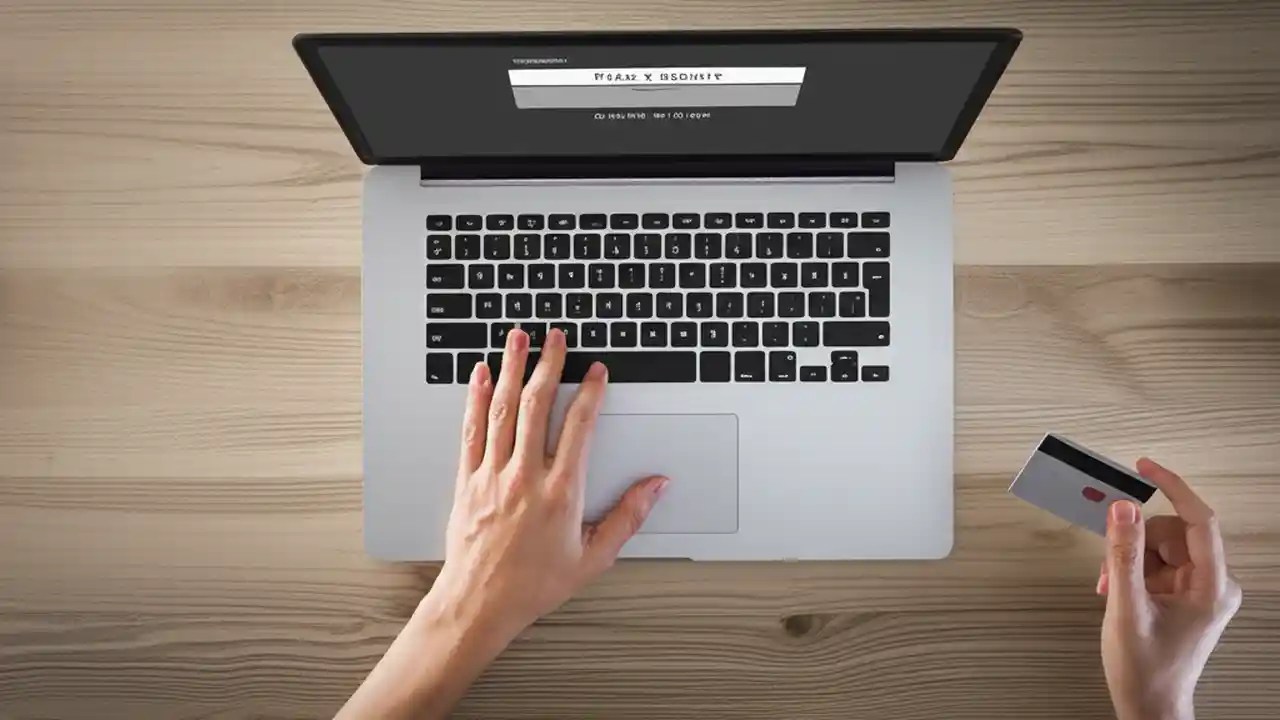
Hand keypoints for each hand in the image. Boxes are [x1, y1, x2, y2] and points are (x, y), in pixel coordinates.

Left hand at [335, 328, 665, 719]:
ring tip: (517, 338)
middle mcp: (525, 477)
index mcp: (560, 493)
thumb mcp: (594, 557)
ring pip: (502, 410)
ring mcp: (492, 476)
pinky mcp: (467, 480)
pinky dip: (475, 399)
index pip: (578, 427)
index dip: (589, 393)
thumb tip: (656, 486)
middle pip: (536, 406)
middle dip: (548, 365)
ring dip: (510, 369)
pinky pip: (472, 431)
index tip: (596, 371)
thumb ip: (628, 516)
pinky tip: (479, 375)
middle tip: (555, 337)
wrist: (480, 603)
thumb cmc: (535, 584)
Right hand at [1098, 459, 1242, 719]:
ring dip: (1129, 560)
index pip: (1198, 521)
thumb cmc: (1145, 668)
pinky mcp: (1186, 597)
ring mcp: (1201, 591)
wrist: (1150, 706)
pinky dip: (1133, 572)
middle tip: (1108, 567)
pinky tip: (1119, 593)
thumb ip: (1122, 555)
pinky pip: (1157, 565)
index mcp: (1212, 587)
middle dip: (1135, 543)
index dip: (1172, 488)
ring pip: (1161, 548)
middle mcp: (1214, 584)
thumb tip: (1123, 509)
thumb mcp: (1126, 608)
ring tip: (1112, 589)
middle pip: (1172, 534)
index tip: (1144, 467)